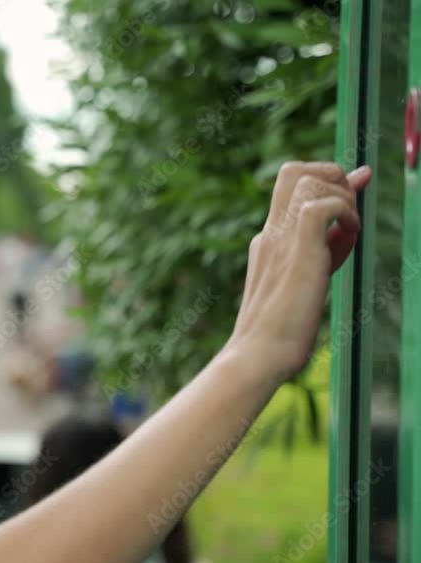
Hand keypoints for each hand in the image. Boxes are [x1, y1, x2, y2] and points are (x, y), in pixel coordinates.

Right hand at [227, 162, 371, 382]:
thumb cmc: (281, 332)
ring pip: (307, 178)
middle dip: (332, 175)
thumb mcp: (305, 283)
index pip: (294, 187)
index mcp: (269, 240)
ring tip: (349, 232)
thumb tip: (343, 230)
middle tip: (349, 212)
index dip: (327, 182)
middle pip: (293, 169)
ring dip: (341, 196)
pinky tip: (348, 238)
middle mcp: (271, 232)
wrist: (258, 354)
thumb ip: (323, 252)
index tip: (352, 198)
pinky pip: (320, 206)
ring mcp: (281, 239)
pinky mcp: (297, 250)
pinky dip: (343, 212)